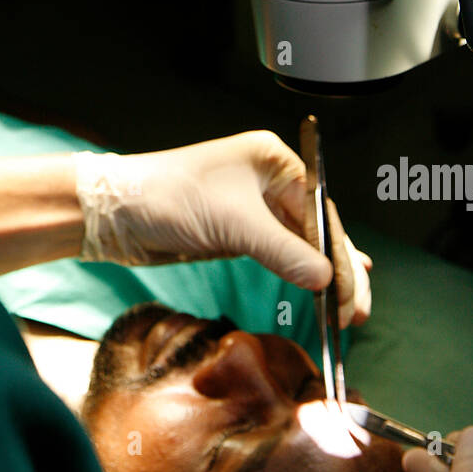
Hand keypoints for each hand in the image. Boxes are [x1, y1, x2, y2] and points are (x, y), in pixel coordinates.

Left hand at [74, 130, 371, 324]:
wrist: (116, 212)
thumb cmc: (168, 198)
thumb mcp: (235, 225)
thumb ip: (286, 252)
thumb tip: (327, 280)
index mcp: (273, 160)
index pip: (321, 213)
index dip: (340, 257)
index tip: (353, 294)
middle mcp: (267, 177)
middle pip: (316, 229)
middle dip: (338, 271)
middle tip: (356, 312)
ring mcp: (251, 204)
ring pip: (300, 243)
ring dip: (322, 276)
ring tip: (348, 310)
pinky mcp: (235, 229)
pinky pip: (279, 252)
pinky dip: (299, 271)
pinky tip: (322, 284)